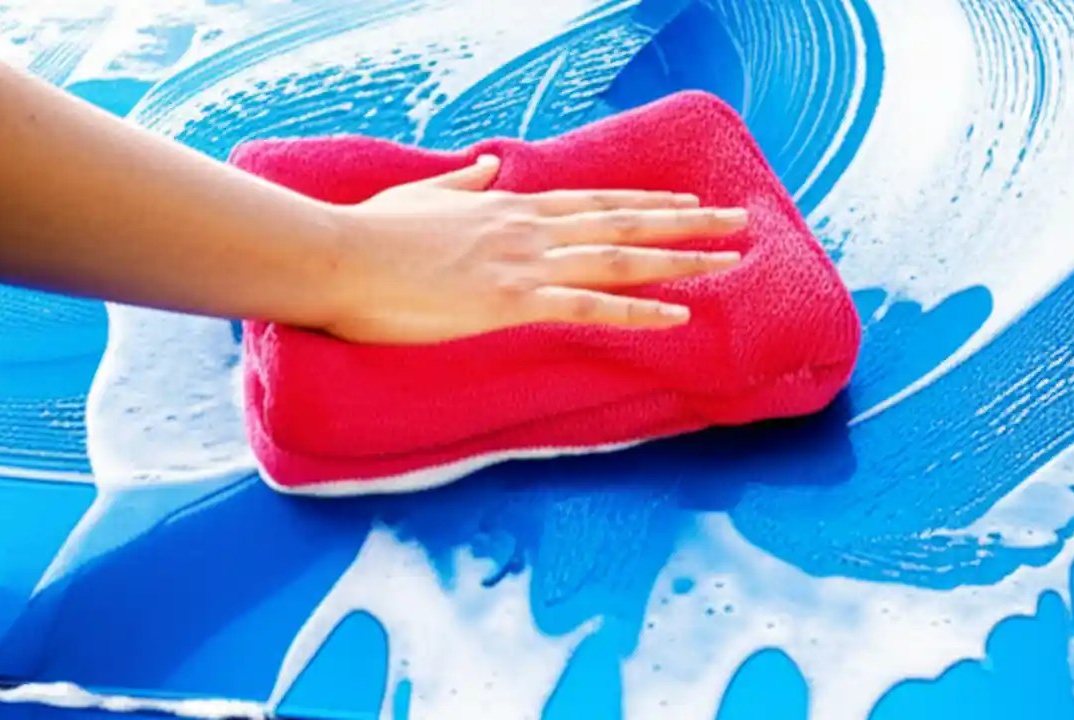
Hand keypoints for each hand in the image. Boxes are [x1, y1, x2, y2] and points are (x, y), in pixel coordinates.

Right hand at [320, 155, 747, 343]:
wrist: (335, 257)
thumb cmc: (369, 234)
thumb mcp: (419, 197)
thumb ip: (460, 182)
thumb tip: (486, 164)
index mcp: (508, 207)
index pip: (593, 202)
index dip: (644, 201)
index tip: (684, 200)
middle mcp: (529, 228)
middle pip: (624, 222)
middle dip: (686, 223)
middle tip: (738, 223)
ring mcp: (525, 262)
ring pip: (622, 257)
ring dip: (682, 258)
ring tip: (730, 260)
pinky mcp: (513, 300)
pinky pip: (591, 304)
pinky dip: (640, 309)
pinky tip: (681, 314)